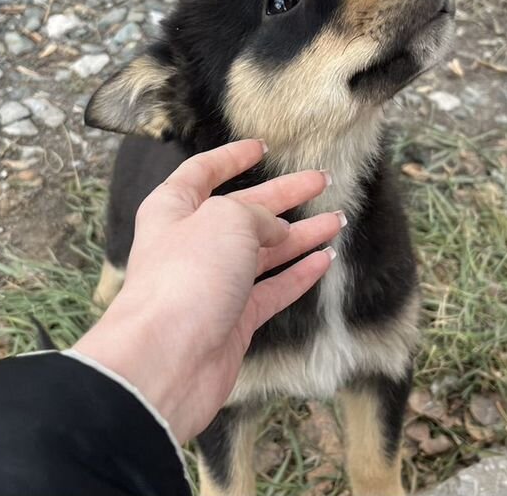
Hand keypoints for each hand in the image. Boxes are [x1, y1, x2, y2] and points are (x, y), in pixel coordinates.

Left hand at [73, 139, 342, 441]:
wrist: (167, 359)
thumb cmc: (186, 275)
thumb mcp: (226, 220)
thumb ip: (256, 216)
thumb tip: (277, 231)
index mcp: (175, 209)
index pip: (203, 172)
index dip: (232, 157)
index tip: (261, 147)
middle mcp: (193, 243)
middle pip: (245, 212)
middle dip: (284, 195)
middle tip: (322, 181)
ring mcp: (214, 284)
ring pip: (264, 253)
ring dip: (301, 236)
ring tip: (339, 220)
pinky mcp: (233, 320)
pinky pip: (272, 290)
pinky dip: (299, 275)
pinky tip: (325, 261)